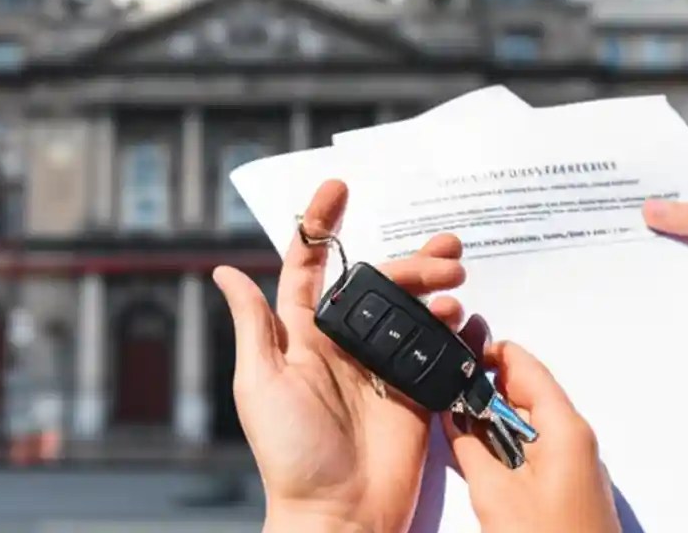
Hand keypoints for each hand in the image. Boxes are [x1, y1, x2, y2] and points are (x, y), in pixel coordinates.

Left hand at [214, 179, 467, 532]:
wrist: (340, 515)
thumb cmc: (290, 455)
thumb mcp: (260, 383)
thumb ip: (254, 324)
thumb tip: (222, 271)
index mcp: (302, 335)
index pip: (309, 267)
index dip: (321, 224)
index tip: (338, 188)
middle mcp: (343, 344)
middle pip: (378, 283)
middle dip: (409, 259)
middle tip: (444, 254)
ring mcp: (382, 367)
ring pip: (411, 309)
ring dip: (435, 287)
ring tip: (457, 281)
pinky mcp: (415, 392)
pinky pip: (436, 350)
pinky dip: (453, 330)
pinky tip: (465, 318)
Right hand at [443, 341, 619, 532]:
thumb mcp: (494, 493)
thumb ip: (470, 447)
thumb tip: (456, 417)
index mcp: (565, 429)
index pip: (527, 368)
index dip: (492, 355)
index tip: (460, 354)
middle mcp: (577, 440)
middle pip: (529, 394)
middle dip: (488, 390)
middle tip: (449, 391)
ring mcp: (576, 465)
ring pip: (531, 424)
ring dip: (496, 422)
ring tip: (459, 424)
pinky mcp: (570, 487)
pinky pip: (537, 450)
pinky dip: (509, 446)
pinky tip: (482, 458)